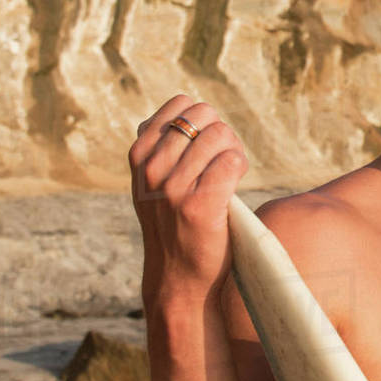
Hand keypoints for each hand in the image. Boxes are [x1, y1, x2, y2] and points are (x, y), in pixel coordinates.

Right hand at [129, 95, 247, 311]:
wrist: (178, 276)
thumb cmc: (175, 222)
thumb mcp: (153, 180)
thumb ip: (161, 145)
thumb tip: (185, 104)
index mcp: (140, 155)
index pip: (181, 104)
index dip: (203, 120)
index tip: (204, 145)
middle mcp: (152, 168)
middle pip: (204, 116)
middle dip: (222, 133)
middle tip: (222, 162)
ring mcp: (172, 187)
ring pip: (221, 135)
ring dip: (234, 151)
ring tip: (228, 177)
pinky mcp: (199, 205)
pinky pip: (233, 161)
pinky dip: (241, 168)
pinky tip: (233, 189)